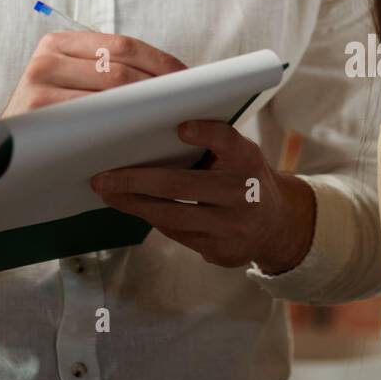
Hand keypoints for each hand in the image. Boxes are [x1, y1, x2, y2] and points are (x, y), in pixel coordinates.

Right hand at [0, 31, 185, 117]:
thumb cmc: (48, 119)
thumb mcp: (67, 83)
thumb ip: (103, 73)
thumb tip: (170, 77)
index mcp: (59, 42)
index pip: (122, 45)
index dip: (160, 61)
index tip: (188, 80)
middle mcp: (47, 59)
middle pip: (118, 69)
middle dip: (158, 87)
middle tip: (187, 103)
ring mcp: (40, 85)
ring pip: (109, 94)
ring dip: (146, 108)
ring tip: (172, 119)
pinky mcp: (38, 114)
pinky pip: (93, 119)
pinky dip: (122, 126)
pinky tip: (141, 137)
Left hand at [90, 120, 316, 272]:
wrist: (277, 224)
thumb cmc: (244, 177)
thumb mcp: (239, 154)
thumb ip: (211, 142)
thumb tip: (157, 130)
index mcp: (247, 160)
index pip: (227, 141)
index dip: (205, 134)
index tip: (180, 127)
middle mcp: (243, 194)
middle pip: (181, 186)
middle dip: (135, 180)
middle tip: (103, 178)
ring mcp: (233, 228)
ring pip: (172, 216)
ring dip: (134, 204)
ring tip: (109, 194)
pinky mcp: (222, 252)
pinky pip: (177, 235)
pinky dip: (153, 218)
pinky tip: (134, 207)